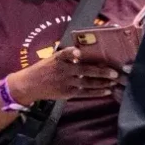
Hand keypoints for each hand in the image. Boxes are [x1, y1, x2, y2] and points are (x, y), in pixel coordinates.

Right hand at [7, 46, 122, 104]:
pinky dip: (96, 92)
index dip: (72, 53)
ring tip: (114, 82)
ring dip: (102, 83)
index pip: (66, 53)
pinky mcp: (67, 93)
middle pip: (84, 70)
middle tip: (115, 73)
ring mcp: (65, 83)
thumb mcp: (53, 58)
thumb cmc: (44, 68)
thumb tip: (85, 51)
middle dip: (101, 72)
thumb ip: (68, 55)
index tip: (79, 52)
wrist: (29, 85)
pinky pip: (84, 93)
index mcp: (59, 59)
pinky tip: (107, 91)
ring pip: (87, 83)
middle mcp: (63, 70)